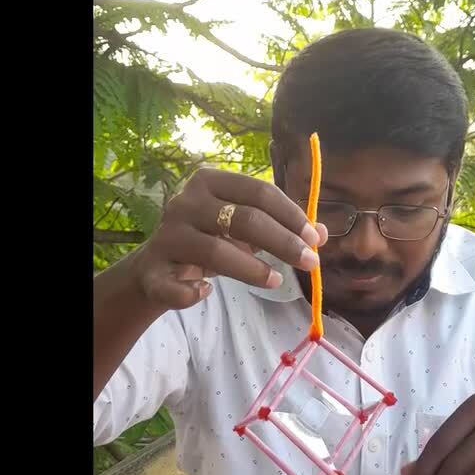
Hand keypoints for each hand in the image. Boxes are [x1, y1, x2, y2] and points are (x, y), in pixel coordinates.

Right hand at [131, 168, 327, 310]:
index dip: (291, 215)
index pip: (259, 191)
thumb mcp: (243, 230)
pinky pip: (177, 286)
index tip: (315, 238)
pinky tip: (206, 291)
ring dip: (253, 269)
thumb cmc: (208, 241)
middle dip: (283, 242)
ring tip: (276, 281)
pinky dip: (193, 292)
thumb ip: (280, 227)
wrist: (155, 268)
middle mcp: (185, 203)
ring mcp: (166, 236)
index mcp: (209, 181)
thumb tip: (322, 233)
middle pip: (244, 218)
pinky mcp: (151, 271)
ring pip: (216, 251)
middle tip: (310, 262)